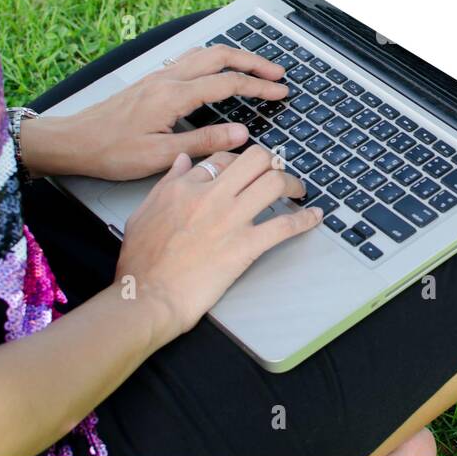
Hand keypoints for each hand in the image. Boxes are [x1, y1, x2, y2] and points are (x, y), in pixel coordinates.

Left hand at [19, 44, 287, 180]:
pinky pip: (191, 59)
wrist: (74, 141)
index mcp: (173, 95)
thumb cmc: (112, 151)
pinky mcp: (152, 80)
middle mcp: (168, 78)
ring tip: (257, 67)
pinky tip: (219, 69)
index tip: (281, 93)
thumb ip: (205, 142)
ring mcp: (159, 75)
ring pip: (205, 53)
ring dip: (235, 56)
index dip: (258, 87)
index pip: (227, 84)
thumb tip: (242, 134)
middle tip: (278, 74)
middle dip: (254, 62)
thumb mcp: (161, 155)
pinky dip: (215, 59)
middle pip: (220, 56)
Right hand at [118, 146, 320, 339]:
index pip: (222, 159)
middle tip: (278, 174)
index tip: (247, 172)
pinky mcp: (245, 246)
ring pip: (274, 183)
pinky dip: (305, 220)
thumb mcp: (144, 211)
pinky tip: (315, 216)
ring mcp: (231, 220)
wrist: (147, 295)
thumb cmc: (141, 262)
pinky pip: (284, 225)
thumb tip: (184, 162)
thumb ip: (167, 183)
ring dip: (292, 184)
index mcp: (185, 187)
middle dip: (272, 163)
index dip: (239, 161)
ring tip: (297, 191)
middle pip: (255, 159)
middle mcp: (212, 196)